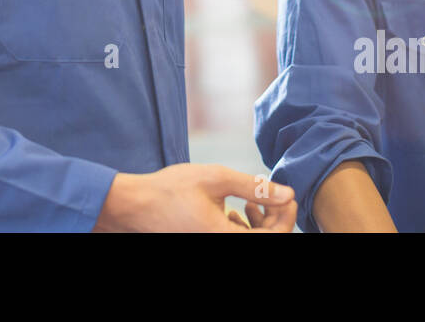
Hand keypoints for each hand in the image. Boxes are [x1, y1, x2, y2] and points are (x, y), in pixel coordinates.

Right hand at [93, 163, 296, 231]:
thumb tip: (287, 193)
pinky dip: (240, 228)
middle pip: (264, 239)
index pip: (274, 237)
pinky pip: (233, 240)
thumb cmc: (171, 189)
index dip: (287, 216)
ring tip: (249, 200)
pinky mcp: (206, 241)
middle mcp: (220, 245)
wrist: (137, 204)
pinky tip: (232, 210)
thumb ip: (254, 187)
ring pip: (249, 240)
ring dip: (258, 223)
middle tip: (271, 194)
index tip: (287, 194)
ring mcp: (212, 244)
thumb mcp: (216, 179)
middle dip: (274, 217)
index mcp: (225, 238)